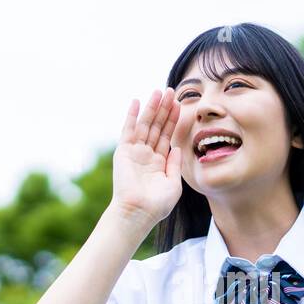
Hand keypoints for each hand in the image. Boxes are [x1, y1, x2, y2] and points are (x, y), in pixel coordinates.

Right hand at [110, 87, 186, 227]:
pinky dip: (132, 115)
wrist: (139, 213)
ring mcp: (134, 152)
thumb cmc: (157, 205)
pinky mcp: (124, 151)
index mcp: (158, 162)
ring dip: (152, 108)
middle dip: (164, 109)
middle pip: (157, 126)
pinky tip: (137, 101)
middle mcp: (146, 155)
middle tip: (171, 91)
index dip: (173, 120)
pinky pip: (129, 130)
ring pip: (145, 125)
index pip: (167, 135)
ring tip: (159, 92)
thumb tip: (177, 148)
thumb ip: (175, 165)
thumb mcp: (173, 184)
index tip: (180, 104)